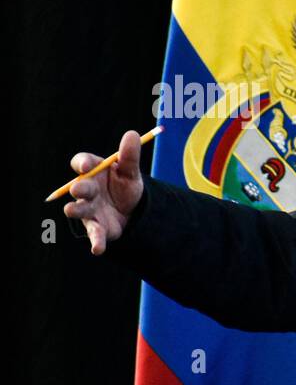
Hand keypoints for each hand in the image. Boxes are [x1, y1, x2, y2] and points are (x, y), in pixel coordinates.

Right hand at [63, 130, 144, 255]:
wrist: (133, 210)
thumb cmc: (125, 186)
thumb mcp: (130, 172)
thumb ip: (130, 156)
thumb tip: (132, 134)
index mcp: (94, 171)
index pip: (82, 162)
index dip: (82, 163)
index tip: (87, 165)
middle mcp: (87, 190)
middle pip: (79, 186)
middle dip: (80, 187)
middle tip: (80, 188)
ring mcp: (89, 209)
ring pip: (79, 209)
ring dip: (77, 209)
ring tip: (73, 209)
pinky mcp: (97, 228)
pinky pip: (94, 235)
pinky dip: (95, 242)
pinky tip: (97, 249)